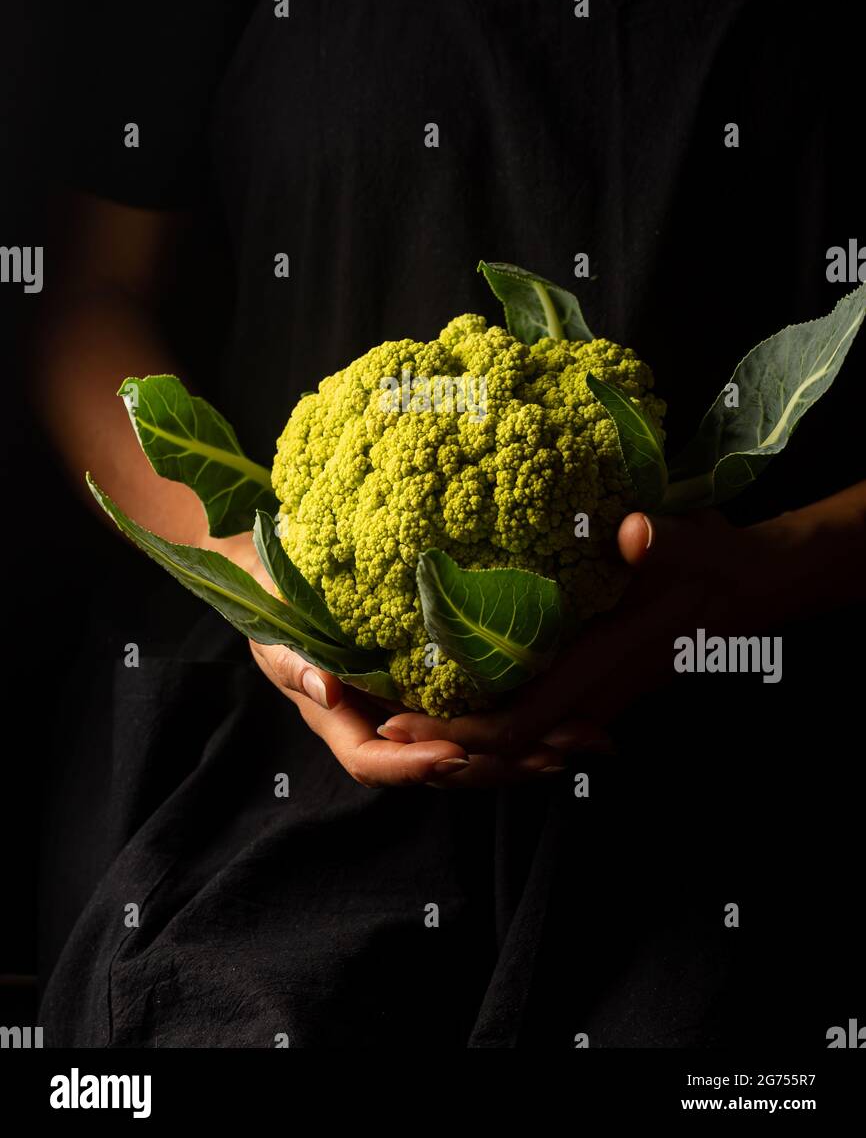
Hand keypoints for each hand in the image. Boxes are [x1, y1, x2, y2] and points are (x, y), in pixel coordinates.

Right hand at [212, 530, 568, 787]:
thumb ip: (295, 662)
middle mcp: (381, 725)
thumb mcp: (272, 625)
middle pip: (439, 768)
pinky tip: (571, 714)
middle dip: (496, 768)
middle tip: (551, 757)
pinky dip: (525, 722)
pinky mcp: (439, 687)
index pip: (374, 762)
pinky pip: (481, 716)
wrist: (279, 575)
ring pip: (470, 749)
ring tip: (578, 744)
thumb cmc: (270, 596)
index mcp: (339, 718)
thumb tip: (328, 691)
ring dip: (524, 752)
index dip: (413, 766)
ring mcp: (413, 710)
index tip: (454, 755)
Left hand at [376, 507, 801, 781]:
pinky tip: (460, 708)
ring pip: (521, 744)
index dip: (456, 736)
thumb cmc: (715, 567)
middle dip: (443, 750)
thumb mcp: (693, 546)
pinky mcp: (599, 686)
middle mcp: (593, 695)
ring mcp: (596, 697)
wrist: (752, 589)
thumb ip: (666, 542)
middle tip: (379, 732)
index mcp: (601, 669)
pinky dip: (493, 728)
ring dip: (465, 744)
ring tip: (405, 729)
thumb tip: (636, 533)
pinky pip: (536, 724)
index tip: (399, 728)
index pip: (517, 722)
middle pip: (506, 749)